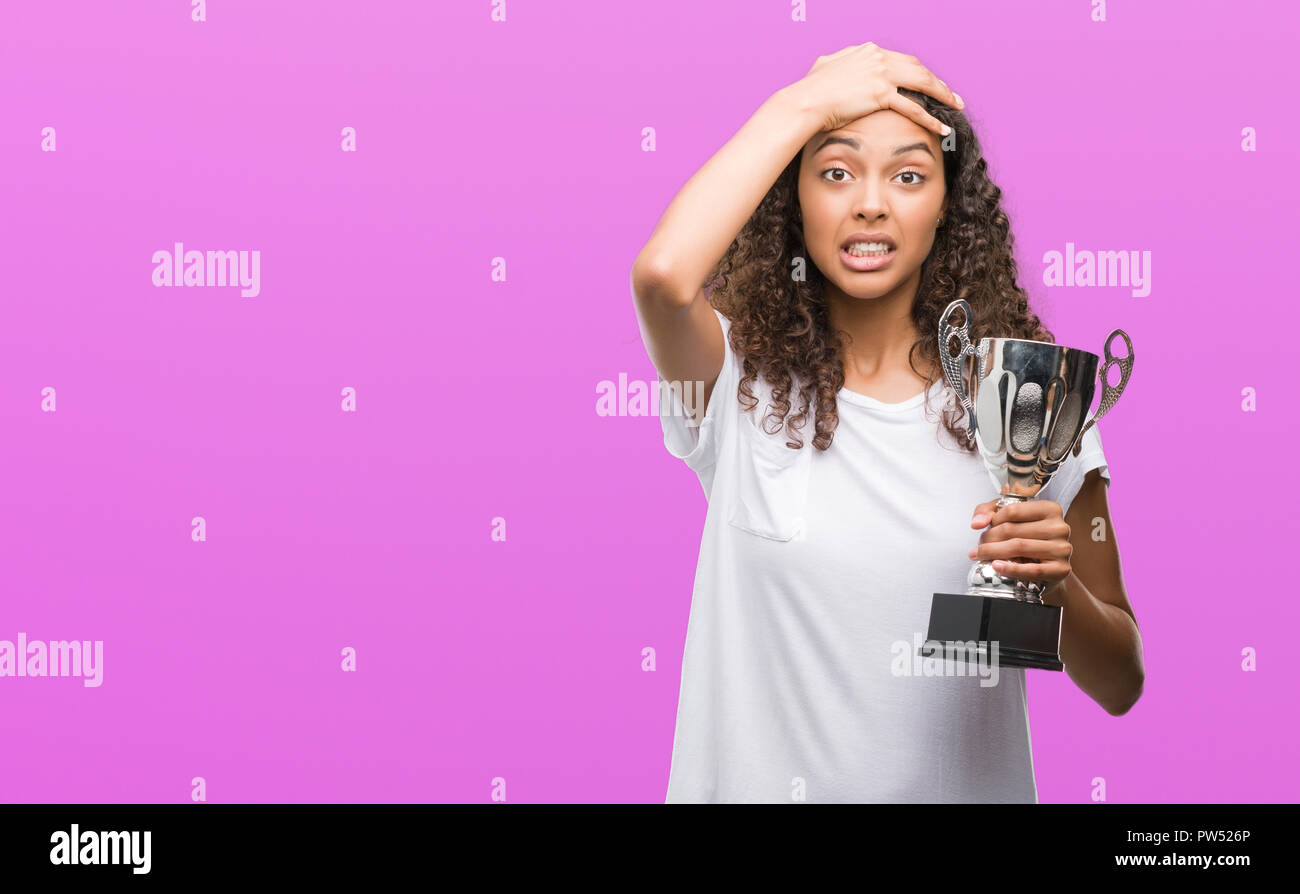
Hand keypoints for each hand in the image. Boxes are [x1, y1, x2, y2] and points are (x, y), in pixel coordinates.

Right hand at [787, 42, 962, 135]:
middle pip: (918, 69)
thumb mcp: (825, 67)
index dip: (919, 73)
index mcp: (869, 51)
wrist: (806, 100)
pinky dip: (930, 118)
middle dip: (938, 83)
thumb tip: (836, 64)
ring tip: (955, 107)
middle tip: (951, 95)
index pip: (903, 60)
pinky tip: (941, 127)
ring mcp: (881, 75)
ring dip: (942, 96)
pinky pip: (913, 107)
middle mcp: (879, 58)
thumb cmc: (810, 88)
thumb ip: (838, 64)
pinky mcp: (880, 94)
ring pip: (922, 83)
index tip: (929, 84)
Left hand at [968, 498, 1071, 596]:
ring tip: (981, 555)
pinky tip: (997, 566)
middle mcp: (1059, 527)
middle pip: (1012, 529)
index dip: (993, 520)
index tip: (984, 528)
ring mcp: (1062, 548)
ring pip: (1019, 547)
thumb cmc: (1030, 540)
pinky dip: (1011, 569)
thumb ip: (988, 512)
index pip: (1012, 510)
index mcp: (1050, 509)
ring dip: (993, 552)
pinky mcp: (1061, 569)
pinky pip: (1032, 569)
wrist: (1049, 569)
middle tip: (978, 546)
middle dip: (989, 538)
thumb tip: (977, 522)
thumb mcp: (1009, 518)